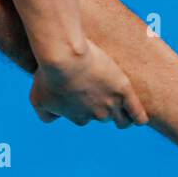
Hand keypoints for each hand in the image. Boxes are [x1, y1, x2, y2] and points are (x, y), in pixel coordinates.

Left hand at [30, 42, 147, 128]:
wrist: (64, 57)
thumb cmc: (48, 73)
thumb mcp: (37, 97)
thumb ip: (45, 113)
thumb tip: (53, 119)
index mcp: (78, 117)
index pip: (84, 117)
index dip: (82, 106)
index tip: (81, 93)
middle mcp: (96, 116)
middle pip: (104, 117)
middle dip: (102, 108)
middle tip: (100, 93)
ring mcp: (110, 104)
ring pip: (122, 119)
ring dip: (123, 116)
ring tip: (124, 109)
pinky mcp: (123, 91)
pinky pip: (136, 112)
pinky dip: (139, 116)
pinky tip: (140, 117)